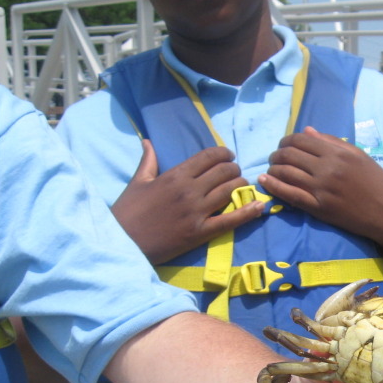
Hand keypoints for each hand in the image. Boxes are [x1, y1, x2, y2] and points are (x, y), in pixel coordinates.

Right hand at [112, 139, 264, 262]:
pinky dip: (248, 212)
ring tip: (242, 185)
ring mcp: (197, 212)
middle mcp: (189, 190)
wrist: (123, 241)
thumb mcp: (138, 181)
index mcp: (175, 175)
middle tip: (235, 172)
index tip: (228, 156)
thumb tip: (148, 142)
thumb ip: (148, 161)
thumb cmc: (128, 211)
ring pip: (230, 191)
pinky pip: (230, 220)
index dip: (223, 153)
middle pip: (224, 172)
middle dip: (234, 169)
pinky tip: (259, 206)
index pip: (208, 157)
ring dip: (241, 185)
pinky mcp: (201, 232)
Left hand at [258, 126, 382, 249]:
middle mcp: (328, 168)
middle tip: (275, 158)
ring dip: (273, 169)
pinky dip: (274, 186)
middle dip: (277, 154)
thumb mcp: (359, 156)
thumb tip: (307, 131)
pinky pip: (289, 194)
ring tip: (271, 170)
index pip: (301, 139)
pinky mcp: (319, 208)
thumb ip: (333, 142)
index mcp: (338, 152)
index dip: (287, 140)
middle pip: (289, 154)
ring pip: (286, 173)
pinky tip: (265, 181)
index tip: (284, 146)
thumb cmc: (378, 184)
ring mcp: (322, 189)